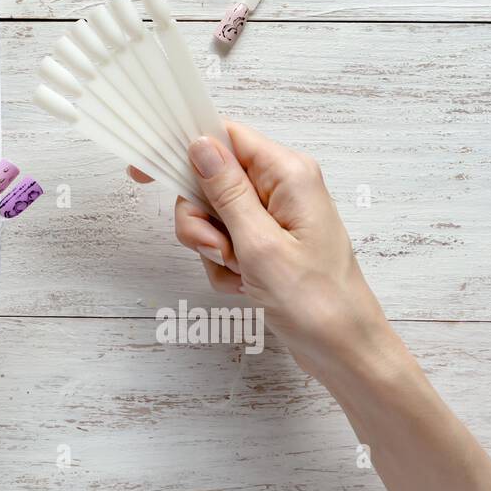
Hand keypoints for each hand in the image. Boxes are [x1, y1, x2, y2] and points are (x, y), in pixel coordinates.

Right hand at [131, 121, 403, 384]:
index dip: (183, 148)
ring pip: (212, 215)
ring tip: (240, 273)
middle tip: (218, 250)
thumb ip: (226, 191)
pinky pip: (224, 242)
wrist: (345, 353)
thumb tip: (200, 144)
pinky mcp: (268, 243)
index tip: (146, 170)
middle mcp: (281, 188)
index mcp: (288, 174)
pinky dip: (225, 267)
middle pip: (210, 180)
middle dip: (200, 219)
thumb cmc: (317, 303)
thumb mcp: (261, 245)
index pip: (224, 136)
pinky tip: (246, 287)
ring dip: (212, 248)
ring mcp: (274, 217)